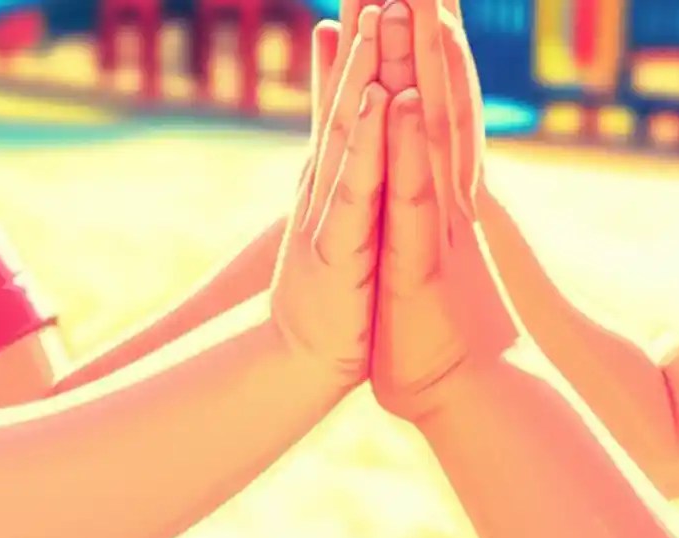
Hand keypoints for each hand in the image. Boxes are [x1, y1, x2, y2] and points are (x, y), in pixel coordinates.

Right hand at [268, 7, 388, 389]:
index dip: (362, 40)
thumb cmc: (326, 294)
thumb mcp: (337, 223)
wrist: (298, 361)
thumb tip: (351, 133)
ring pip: (351, 129)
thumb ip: (340, 173)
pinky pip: (358, 186)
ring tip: (378, 10)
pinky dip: (369, 141)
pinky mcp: (339, 247)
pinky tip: (381, 100)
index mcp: (340, 175)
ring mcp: (331, 212)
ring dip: (364, 68)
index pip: (351, 95)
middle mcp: (331, 182)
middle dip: (365, 33)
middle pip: (350, 95)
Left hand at [370, 4, 516, 419]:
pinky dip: (410, 150)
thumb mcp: (433, 267)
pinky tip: (402, 103)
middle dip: (434, 33)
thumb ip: (437, 224)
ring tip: (423, 2)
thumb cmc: (453, 340)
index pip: (440, 111)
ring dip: (430, 70)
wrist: (487, 400)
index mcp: (447, 198)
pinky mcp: (426, 267)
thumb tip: (451, 202)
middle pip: (444, 102)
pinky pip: (417, 200)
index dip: (433, 53)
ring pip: (437, 135)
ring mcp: (444, 229)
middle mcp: (454, 200)